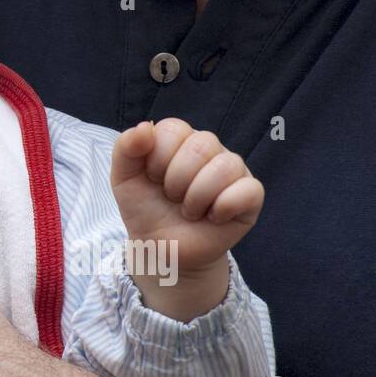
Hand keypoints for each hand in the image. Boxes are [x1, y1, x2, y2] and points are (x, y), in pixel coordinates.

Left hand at [110, 119, 263, 319]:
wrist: (161, 249)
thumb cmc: (145, 209)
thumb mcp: (124, 179)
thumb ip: (125, 148)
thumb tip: (144, 127)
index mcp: (180, 139)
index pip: (174, 129)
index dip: (157, 159)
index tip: (153, 179)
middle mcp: (209, 149)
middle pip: (201, 145)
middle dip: (176, 180)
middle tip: (172, 198)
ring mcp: (233, 170)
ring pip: (226, 166)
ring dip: (197, 196)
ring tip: (189, 210)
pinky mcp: (251, 195)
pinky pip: (249, 190)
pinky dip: (224, 207)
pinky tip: (212, 217)